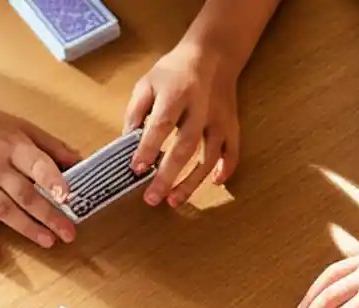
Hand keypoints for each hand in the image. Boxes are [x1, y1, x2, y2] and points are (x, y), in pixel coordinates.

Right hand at [0, 102, 81, 259]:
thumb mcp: (23, 127)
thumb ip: (52, 146)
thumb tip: (82, 162)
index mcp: (13, 146)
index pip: (36, 164)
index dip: (53, 181)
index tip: (68, 197)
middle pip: (24, 194)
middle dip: (48, 215)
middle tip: (69, 233)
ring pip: (3, 209)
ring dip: (26, 228)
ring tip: (48, 242)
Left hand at [125, 41, 240, 206]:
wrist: (213, 54)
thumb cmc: (174, 71)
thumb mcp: (148, 82)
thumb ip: (135, 111)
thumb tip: (126, 143)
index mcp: (177, 93)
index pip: (162, 124)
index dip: (148, 148)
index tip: (136, 169)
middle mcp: (201, 108)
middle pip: (186, 146)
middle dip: (168, 175)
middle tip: (151, 198)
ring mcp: (219, 119)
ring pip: (209, 156)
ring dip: (193, 182)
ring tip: (174, 201)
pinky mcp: (232, 126)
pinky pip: (232, 152)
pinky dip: (225, 169)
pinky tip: (213, 183)